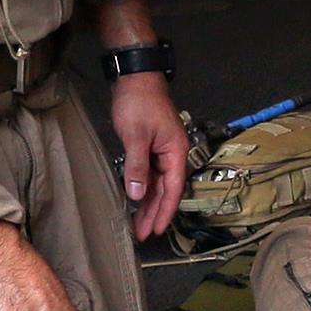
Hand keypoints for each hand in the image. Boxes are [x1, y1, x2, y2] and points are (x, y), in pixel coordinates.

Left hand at [110, 73, 189, 241]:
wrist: (135, 75)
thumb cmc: (139, 101)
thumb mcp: (136, 135)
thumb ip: (137, 166)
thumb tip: (137, 194)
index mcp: (176, 152)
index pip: (173, 190)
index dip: (164, 212)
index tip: (156, 230)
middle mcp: (172, 153)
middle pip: (165, 190)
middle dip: (154, 212)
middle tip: (142, 234)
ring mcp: (161, 148)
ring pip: (156, 182)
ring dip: (147, 202)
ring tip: (137, 223)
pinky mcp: (150, 144)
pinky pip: (148, 171)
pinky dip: (142, 186)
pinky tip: (134, 197)